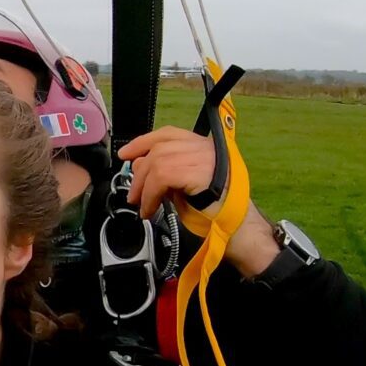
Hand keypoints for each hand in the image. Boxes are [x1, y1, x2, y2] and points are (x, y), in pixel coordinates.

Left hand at [119, 127, 278, 275]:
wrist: (239, 231)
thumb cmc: (215, 214)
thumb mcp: (183, 189)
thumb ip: (165, 175)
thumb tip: (139, 167)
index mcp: (204, 147)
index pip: (169, 134)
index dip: (143, 141)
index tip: (126, 154)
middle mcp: (206, 147)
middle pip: (160, 147)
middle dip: (139, 172)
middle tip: (133, 195)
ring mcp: (206, 157)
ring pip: (158, 161)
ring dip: (143, 187)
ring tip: (143, 206)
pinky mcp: (200, 171)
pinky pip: (163, 176)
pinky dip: (151, 194)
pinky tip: (150, 208)